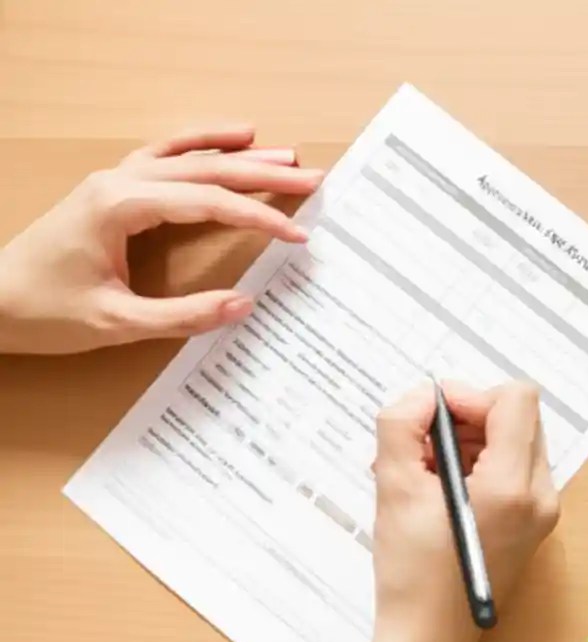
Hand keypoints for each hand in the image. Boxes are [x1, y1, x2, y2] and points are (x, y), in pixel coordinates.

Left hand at [0, 124, 322, 354]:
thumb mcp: (116, 323)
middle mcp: (120, 182)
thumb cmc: (44, 312)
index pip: (208, 202)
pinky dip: (199, 145)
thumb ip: (183, 316)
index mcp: (122, 206)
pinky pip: (163, 155)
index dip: (258, 216)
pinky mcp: (111, 189)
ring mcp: (114, 180)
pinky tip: (229, 141)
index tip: (297, 233)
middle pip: (206, 170)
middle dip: (263, 175)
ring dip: (237, 155)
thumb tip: (242, 305)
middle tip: (313, 177)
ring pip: (187, 156)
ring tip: (283, 155)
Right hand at [355, 379, 559, 641]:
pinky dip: (479, 465)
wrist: (430, 638)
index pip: (515, 399)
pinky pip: (514, 470)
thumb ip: (401, 425)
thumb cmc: (413, 575)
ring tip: (424, 471)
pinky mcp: (534, 523)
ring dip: (470, 441)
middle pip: (518, 417)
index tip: (433, 415)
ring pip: (515, 441)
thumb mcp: (394, 488)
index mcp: (511, 486)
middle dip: (467, 418)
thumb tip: (422, 395)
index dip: (469, 395)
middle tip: (423, 444)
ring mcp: (542, 511)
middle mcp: (539, 495)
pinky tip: (440, 490)